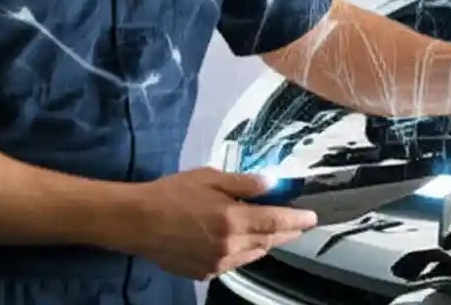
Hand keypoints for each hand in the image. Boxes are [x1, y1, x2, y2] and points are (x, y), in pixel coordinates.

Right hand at [121, 167, 317, 279]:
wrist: (136, 221)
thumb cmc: (172, 193)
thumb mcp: (210, 177)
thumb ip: (244, 183)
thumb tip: (273, 184)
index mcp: (232, 220)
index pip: (276, 221)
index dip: (298, 219)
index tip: (313, 217)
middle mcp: (229, 246)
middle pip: (269, 240)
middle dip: (287, 231)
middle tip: (299, 223)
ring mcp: (217, 264)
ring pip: (254, 254)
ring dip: (267, 242)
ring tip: (274, 230)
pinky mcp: (205, 273)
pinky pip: (235, 263)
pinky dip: (245, 251)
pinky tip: (244, 241)